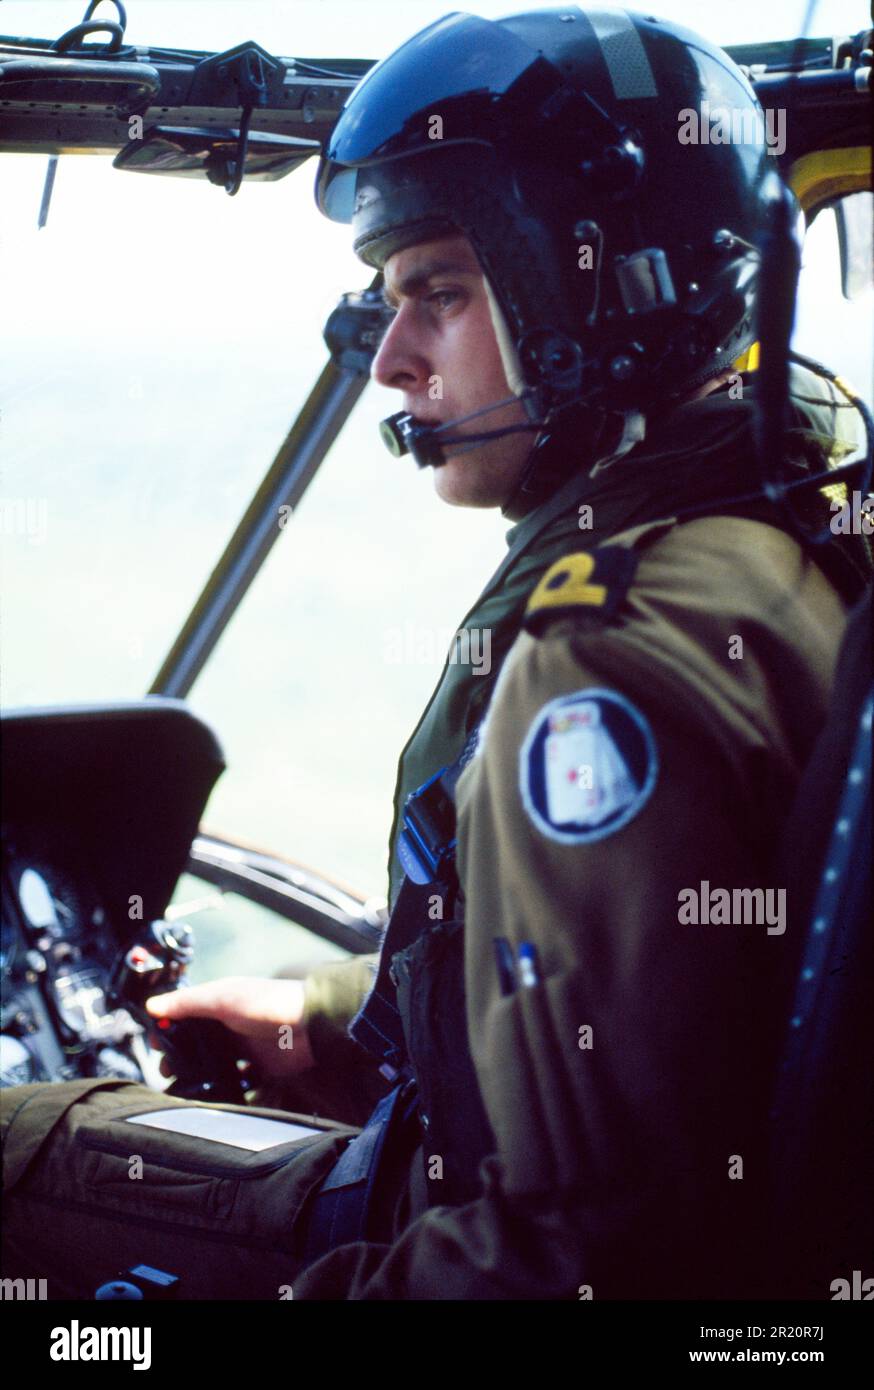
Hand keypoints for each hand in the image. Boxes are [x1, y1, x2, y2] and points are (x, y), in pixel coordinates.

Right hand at [145, 976, 316, 1077]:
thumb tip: (152, 1006)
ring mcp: (244, 1048)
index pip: (187, 1015)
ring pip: (213, 1063)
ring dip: (198, 1074)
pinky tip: (210, 1096)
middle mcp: (230, 1025)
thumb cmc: (267, 1002)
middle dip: (179, 1057)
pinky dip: (223, 1087)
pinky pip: (236, 1081)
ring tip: (182, 1089)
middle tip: (166, 1073)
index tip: (154, 1045)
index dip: (169, 1028)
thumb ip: (188, 1003)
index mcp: (220, 1003)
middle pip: (197, 1043)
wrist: (311, 1025)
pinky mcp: (259, 1069)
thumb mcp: (222, 998)